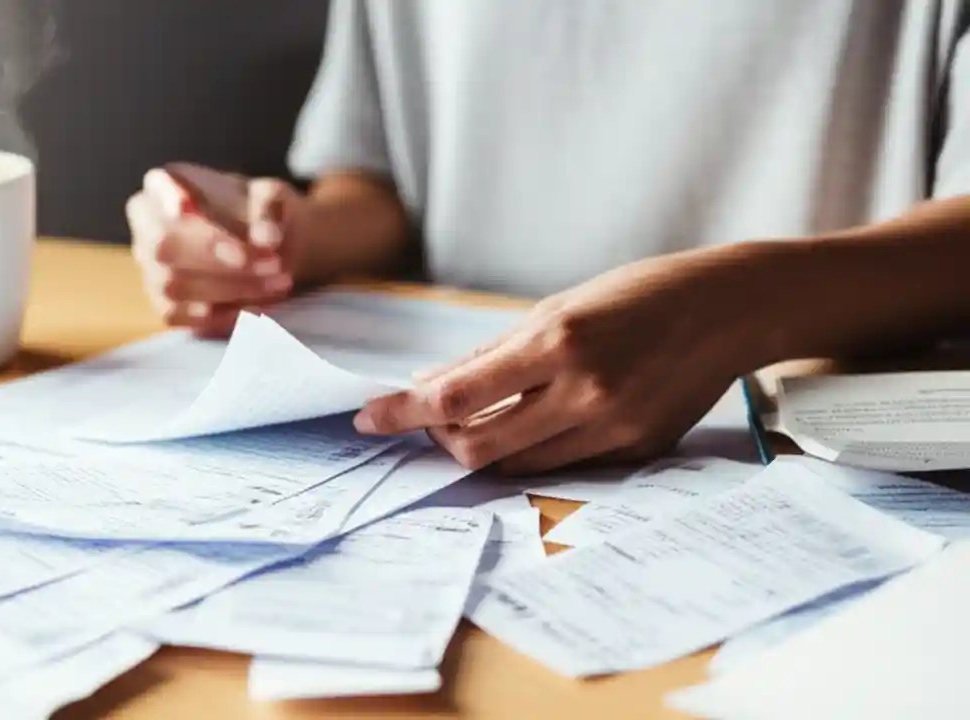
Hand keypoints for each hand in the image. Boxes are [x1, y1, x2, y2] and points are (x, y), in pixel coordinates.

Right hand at [126, 162, 308, 337]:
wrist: (266, 248)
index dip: (166, 198)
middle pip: (163, 244)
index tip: (186, 208)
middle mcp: (148, 226)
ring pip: (173, 284)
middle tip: (272, 262)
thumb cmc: (259, 211)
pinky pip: (181, 315)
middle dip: (216, 256)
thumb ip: (270, 209)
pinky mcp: (164, 304)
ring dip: (230, 288)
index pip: (156, 185)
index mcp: (168, 184)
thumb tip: (269, 238)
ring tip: (279, 283)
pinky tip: (258, 306)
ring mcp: (150, 269)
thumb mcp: (272, 198)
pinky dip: (221, 314)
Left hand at [353, 248, 760, 473]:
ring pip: (516, 464)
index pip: (457, 397)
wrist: (729, 310)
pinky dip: (530, 449)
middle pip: (478, 447)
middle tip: (423, 421)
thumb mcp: (558, 307)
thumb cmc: (637, 295)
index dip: (404, 412)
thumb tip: (430, 385)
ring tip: (471, 420)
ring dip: (480, 447)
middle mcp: (584, 393)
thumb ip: (492, 353)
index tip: (369, 416)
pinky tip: (531, 422)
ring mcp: (613, 429)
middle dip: (437, 439)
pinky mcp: (635, 452)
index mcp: (558, 343)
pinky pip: (561, 464)